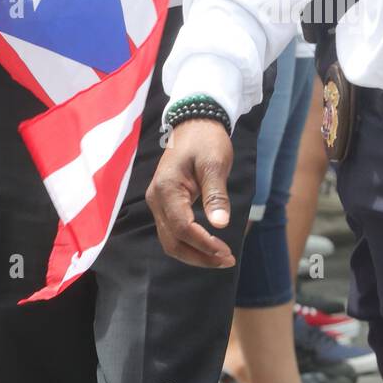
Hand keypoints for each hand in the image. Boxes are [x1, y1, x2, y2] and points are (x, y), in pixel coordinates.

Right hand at [145, 119, 235, 267]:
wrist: (194, 123)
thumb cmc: (206, 141)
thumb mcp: (215, 164)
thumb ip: (216, 195)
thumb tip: (220, 224)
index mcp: (167, 188)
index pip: (182, 227)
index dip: (204, 244)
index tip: (227, 252)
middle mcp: (156, 198)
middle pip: (172, 241)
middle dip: (199, 256)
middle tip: (227, 260)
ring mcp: (157, 201)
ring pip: (170, 240)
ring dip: (194, 253)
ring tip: (220, 257)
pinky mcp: (164, 202)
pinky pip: (172, 231)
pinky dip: (189, 244)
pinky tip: (208, 246)